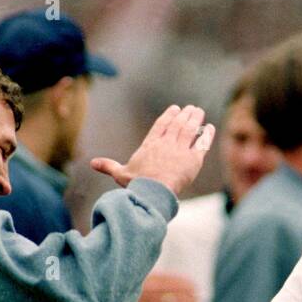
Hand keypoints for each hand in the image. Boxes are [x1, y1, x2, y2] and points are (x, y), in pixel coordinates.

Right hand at [91, 105, 214, 194]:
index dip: (169, 116)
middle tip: (191, 109)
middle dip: (185, 115)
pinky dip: (206, 134)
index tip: (175, 109)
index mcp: (150, 144)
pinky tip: (209, 127)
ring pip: (190, 129)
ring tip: (199, 112)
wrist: (153, 192)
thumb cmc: (136, 184)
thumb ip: (109, 166)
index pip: (161, 125)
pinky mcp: (193, 159)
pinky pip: (202, 143)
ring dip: (195, 119)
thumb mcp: (120, 174)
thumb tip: (92, 163)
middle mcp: (166, 143)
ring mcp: (180, 149)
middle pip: (177, 124)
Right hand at [124, 273, 198, 301]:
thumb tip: (165, 274)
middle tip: (200, 298)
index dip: (185, 283)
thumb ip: (151, 278)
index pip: (172, 279)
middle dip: (190, 294)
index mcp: (149, 278)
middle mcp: (150, 288)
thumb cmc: (123, 291)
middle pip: (176, 290)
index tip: (196, 286)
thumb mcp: (136, 279)